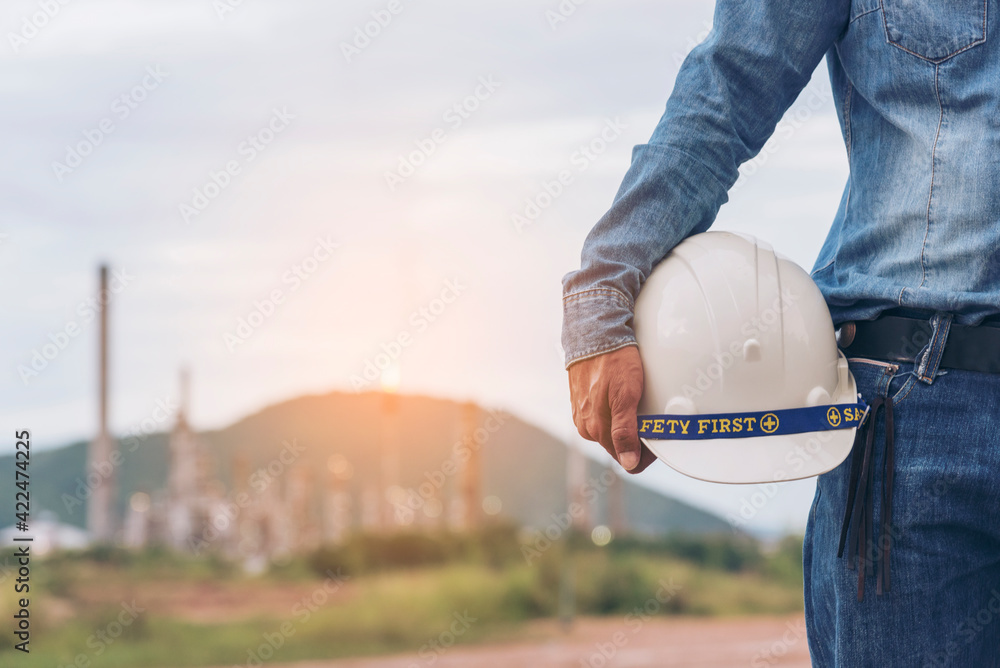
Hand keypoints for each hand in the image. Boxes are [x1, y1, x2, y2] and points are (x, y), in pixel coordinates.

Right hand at [568, 345, 656, 472]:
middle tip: (654, 418)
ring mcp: (583, 416)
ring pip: (612, 432)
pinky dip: (616, 413)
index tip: (660, 437)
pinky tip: (624, 399)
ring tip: (639, 405)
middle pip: (620, 447)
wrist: (594, 335)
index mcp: (596, 430)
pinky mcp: (582, 404)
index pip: (627, 460)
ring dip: (627, 425)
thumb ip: (625, 431)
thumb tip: (628, 463)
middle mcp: (587, 427)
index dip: (646, 453)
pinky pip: (603, 418)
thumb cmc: (612, 362)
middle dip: (638, 438)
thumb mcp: (625, 396)